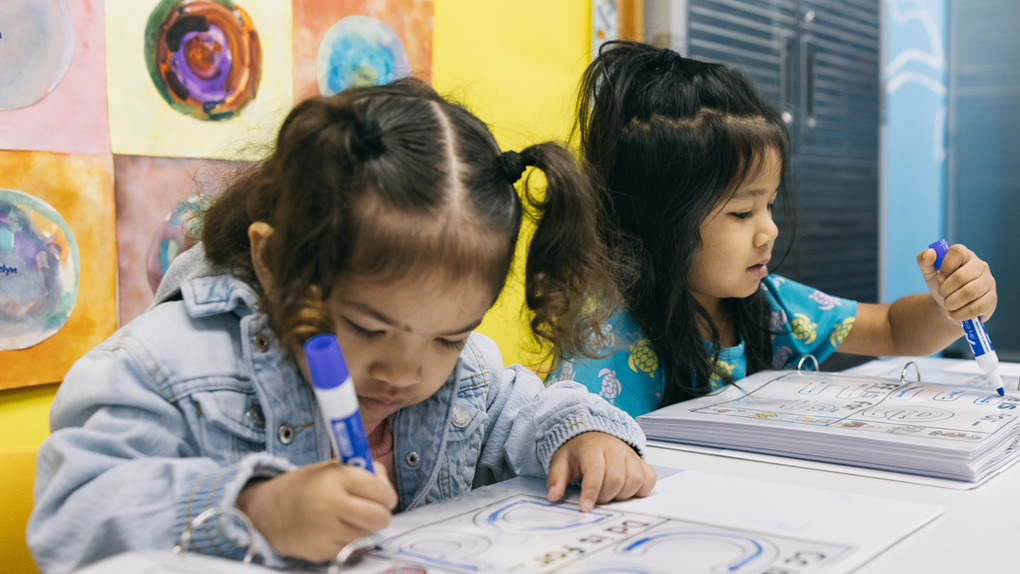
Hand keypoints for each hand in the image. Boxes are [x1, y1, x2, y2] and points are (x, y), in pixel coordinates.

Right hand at [236, 461, 396, 562]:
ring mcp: (327, 532)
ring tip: (351, 517)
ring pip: (368, 534)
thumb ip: (361, 472)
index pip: (379, 490)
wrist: (268, 513)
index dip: (387, 493)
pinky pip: (352, 547)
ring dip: (366, 527)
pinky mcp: (323, 552)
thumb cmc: (304, 487)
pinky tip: (338, 529)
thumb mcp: (330, 468)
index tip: (385, 494)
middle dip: (383, 513)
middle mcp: (331, 506)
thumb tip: (384, 483)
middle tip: (376, 509)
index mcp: (335, 480)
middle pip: (379, 517)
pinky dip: (351, 539)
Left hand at [546, 432, 655, 511]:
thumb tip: (553, 496)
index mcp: (593, 447)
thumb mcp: (561, 461)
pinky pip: (649, 480)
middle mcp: (615, 449)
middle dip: (605, 496)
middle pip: (616, 478)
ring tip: (609, 493)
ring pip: (634, 480)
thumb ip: (556, 478)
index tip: (585, 508)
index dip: (591, 491)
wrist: (594, 436)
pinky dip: (639, 490)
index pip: (595, 469)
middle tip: (596, 498)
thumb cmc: (579, 452)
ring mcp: (631, 455)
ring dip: (621, 495)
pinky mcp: (643, 463)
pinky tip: (626, 490)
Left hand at [917, 243, 996, 322]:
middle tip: (941, 294)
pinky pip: (977, 307)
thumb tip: (930, 253)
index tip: (939, 278)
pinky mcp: (992, 299)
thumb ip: (924, 260)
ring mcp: (989, 282)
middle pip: (961, 277)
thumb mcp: (929, 273)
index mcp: (965, 255)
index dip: (945, 266)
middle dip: (945, 290)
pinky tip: (953, 314)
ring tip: (947, 304)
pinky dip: (960, 313)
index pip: (957, 252)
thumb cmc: (941, 285)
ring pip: (969, 293)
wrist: (950, 306)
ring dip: (951, 302)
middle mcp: (981, 266)